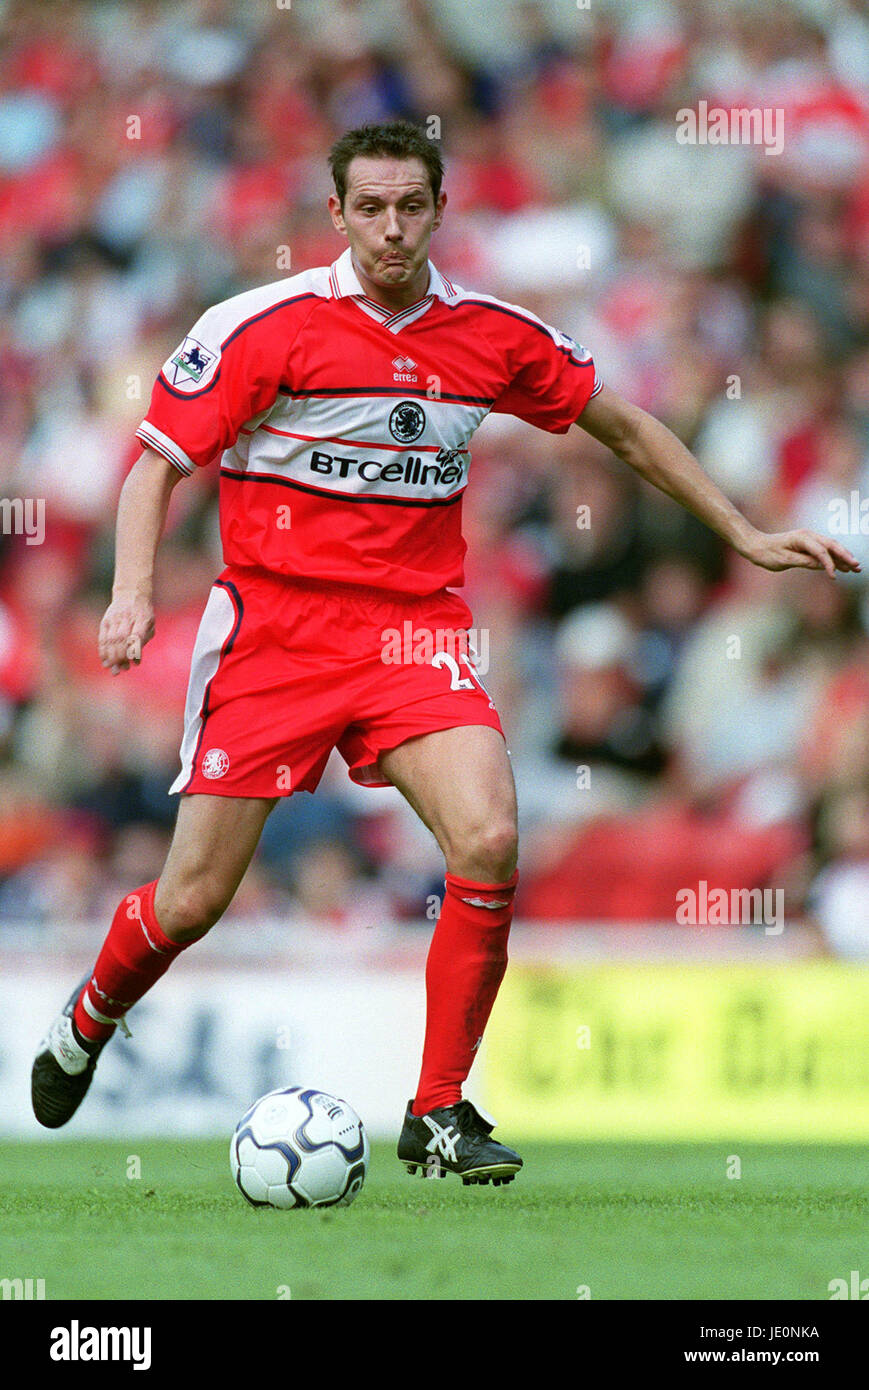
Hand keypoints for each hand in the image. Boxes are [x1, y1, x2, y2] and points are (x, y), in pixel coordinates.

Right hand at [99, 591, 155, 673]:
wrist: (130, 593)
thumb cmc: (143, 613)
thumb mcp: (150, 623)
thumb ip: (143, 641)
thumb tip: (135, 662)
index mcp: (143, 618)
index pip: (137, 636)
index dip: (134, 650)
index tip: (134, 662)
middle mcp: (127, 618)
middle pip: (122, 639)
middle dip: (121, 656)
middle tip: (123, 669)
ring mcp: (115, 618)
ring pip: (111, 639)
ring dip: (112, 656)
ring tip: (114, 669)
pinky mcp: (106, 621)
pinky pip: (103, 637)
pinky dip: (103, 650)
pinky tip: (105, 661)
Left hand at [740, 529, 861, 577]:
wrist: (755, 545)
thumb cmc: (766, 553)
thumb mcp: (783, 560)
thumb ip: (803, 561)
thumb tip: (821, 565)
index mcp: (802, 538)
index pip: (821, 551)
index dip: (829, 564)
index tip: (834, 576)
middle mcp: (808, 535)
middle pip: (832, 545)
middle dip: (845, 556)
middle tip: (857, 567)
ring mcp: (809, 539)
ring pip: (831, 547)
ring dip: (843, 557)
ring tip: (855, 567)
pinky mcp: (807, 544)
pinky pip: (825, 550)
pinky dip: (834, 558)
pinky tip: (843, 565)